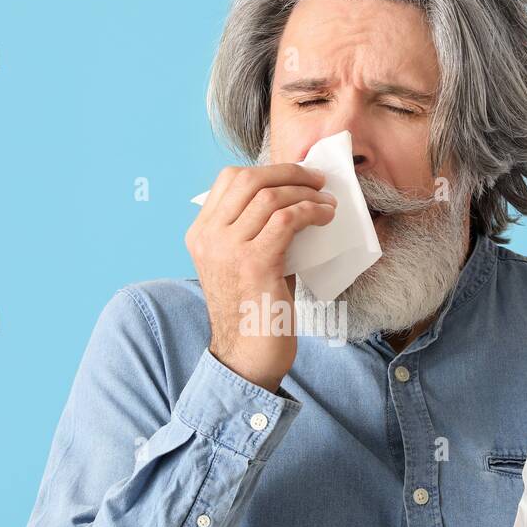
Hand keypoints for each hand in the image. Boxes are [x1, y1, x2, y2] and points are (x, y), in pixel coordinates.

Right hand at [185, 164, 335, 392]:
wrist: (246, 356)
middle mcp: (208, 237)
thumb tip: (292, 198)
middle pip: (248, 179)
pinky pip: (286, 220)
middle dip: (288, 172)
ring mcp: (228, 249)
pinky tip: (325, 217)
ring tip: (326, 202)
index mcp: (200, 234)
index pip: (229, 180)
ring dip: (305, 193)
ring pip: (270, 196)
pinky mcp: (254, 263)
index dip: (267, 170)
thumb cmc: (253, 310)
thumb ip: (254, 230)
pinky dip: (311, 211)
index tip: (295, 176)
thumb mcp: (242, 262)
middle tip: (317, 180)